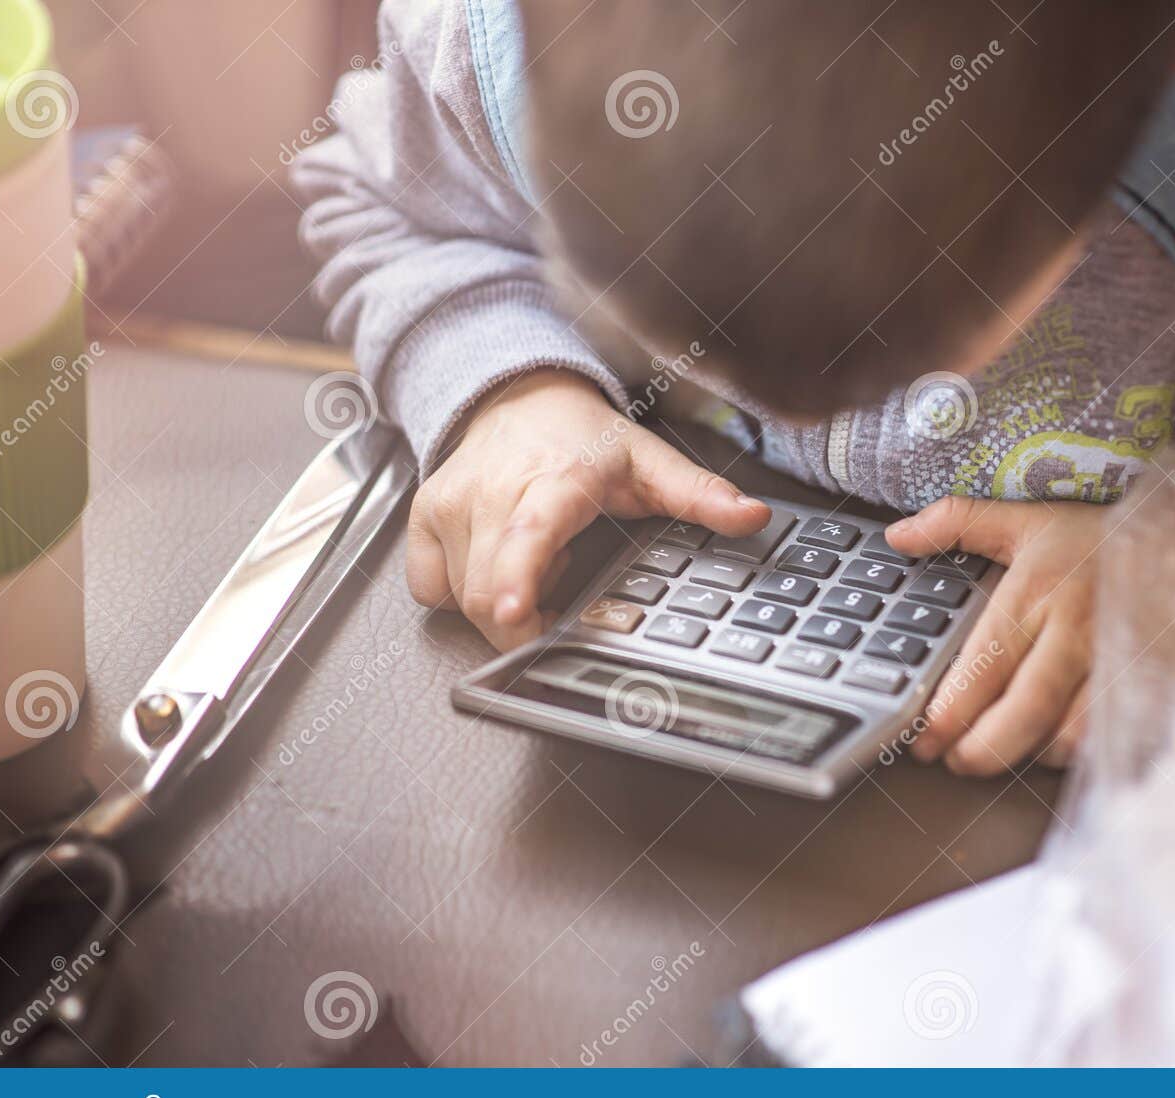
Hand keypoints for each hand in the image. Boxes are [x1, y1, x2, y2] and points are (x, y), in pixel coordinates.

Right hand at [407, 369, 769, 650]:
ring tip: (537, 562)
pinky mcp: (423, 518)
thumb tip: (751, 516)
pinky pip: (430, 586)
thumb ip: (700, 495)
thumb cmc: (583, 437)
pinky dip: (464, 591)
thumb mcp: (650, 463)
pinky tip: (497, 561)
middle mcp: (494, 494)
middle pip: (489, 593)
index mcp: (554, 483)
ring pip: (462, 595)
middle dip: (523, 623)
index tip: (517, 615)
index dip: (518, 583)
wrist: (519, 396)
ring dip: (503, 601)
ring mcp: (452, 506)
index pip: (528, 538)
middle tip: (560, 594)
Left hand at [885, 497, 1103, 775]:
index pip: (984, 666)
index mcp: (1038, 592)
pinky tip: (1058, 745)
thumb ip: (958, 523)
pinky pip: (1112, 738)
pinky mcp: (1152, 684)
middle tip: (956, 762)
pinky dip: (1081, 753)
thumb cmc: (1099, 537)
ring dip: (1032, 755)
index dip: (949, 714)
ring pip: (1071, 736)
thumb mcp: (1027, 518)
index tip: (925, 738)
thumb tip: (897, 536)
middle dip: (983, 750)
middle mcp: (1077, 631)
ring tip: (1007, 749)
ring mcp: (1119, 662)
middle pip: (1025, 711)